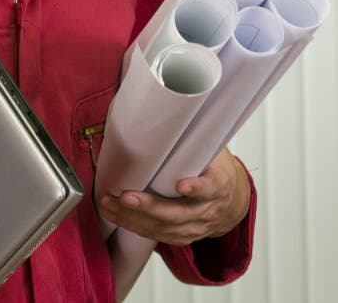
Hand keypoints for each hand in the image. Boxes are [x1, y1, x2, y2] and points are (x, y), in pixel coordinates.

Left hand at [99, 147, 250, 246]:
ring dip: (134, 218)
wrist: (232, 199)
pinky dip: (135, 226)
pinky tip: (116, 216)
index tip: (181, 185)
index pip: (211, 187)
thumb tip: (166, 107)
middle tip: (127, 197)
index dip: (197, 188)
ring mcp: (196, 226)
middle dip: (150, 207)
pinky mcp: (183, 235)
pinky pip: (158, 235)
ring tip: (110, 204)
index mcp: (219, 183)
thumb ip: (194, 135)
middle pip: (179, 214)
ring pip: (164, 227)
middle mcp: (208, 209)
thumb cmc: (216, 168)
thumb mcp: (213, 148)